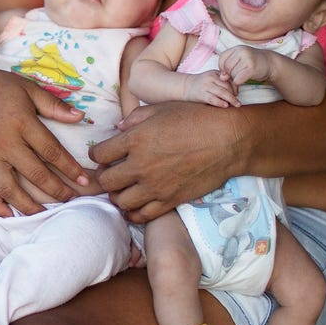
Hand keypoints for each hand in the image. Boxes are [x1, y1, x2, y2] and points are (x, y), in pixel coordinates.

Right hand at [0, 61, 88, 215]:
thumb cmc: (0, 87)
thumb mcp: (29, 90)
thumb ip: (54, 106)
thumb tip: (80, 117)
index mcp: (22, 123)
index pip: (52, 152)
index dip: (70, 168)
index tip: (84, 181)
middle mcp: (5, 143)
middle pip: (35, 174)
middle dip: (57, 190)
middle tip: (72, 200)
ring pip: (10, 188)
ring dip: (28, 205)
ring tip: (43, 213)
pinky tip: (9, 215)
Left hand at [93, 100, 241, 223]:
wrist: (228, 141)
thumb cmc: (196, 118)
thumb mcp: (162, 108)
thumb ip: (135, 118)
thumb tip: (117, 128)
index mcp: (135, 140)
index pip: (99, 154)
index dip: (97, 155)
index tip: (103, 154)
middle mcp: (140, 166)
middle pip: (106, 182)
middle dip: (105, 177)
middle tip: (112, 172)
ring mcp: (155, 187)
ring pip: (121, 201)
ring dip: (118, 195)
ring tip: (124, 188)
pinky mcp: (170, 201)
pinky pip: (142, 215)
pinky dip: (134, 212)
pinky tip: (136, 204)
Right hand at [182, 70, 239, 107]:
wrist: (185, 86)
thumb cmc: (201, 84)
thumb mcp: (211, 77)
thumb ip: (222, 81)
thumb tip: (236, 90)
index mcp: (215, 73)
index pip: (229, 80)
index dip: (236, 87)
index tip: (237, 94)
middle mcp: (210, 78)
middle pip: (227, 86)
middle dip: (234, 94)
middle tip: (238, 102)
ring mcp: (205, 86)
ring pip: (222, 92)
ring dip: (231, 99)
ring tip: (237, 104)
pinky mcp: (201, 94)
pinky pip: (213, 99)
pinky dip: (220, 102)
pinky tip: (225, 105)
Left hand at [219, 47, 271, 88]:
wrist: (270, 63)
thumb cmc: (252, 62)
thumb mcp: (239, 60)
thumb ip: (228, 67)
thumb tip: (222, 78)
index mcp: (236, 48)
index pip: (222, 59)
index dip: (223, 67)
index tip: (229, 71)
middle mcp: (241, 51)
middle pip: (227, 67)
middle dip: (230, 74)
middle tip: (238, 74)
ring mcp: (247, 59)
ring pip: (232, 74)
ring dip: (236, 78)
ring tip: (243, 75)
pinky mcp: (252, 68)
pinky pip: (238, 79)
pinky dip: (238, 82)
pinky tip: (243, 80)